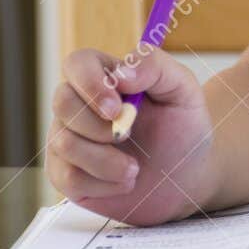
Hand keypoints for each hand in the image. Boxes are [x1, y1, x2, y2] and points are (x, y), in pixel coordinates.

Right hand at [45, 45, 215, 224]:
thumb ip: (155, 66)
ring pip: (63, 144)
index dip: (89, 84)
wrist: (186, 175)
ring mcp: (69, 138)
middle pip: (62, 102)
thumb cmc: (182, 127)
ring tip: (135, 168)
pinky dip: (102, 185)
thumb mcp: (183, 90)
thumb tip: (120, 73)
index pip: (77, 64)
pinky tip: (124, 183)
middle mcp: (80, 105)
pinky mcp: (66, 174)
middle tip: (128, 136)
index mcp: (106, 76)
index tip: (115, 108)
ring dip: (105, 161)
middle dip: (97, 126)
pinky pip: (67, 179)